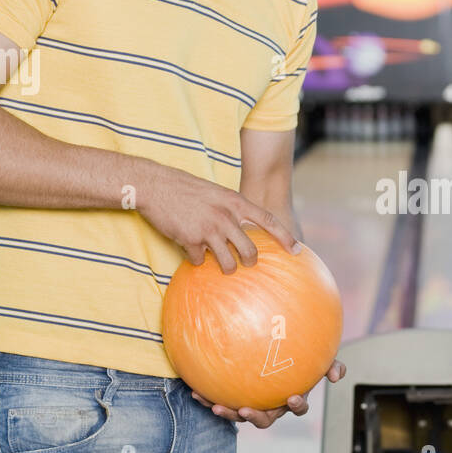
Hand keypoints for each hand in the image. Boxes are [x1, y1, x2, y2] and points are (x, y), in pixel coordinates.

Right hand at [134, 160, 297, 271]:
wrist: (155, 185)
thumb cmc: (184, 187)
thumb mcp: (215, 192)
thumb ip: (231, 209)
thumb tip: (241, 228)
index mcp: (234, 201)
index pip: (268, 221)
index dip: (285, 237)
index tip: (296, 250)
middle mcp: (226, 216)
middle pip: (250, 250)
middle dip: (250, 262)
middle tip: (246, 263)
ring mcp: (209, 229)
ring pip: (228, 263)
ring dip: (226, 268)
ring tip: (222, 266)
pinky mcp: (190, 240)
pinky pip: (199, 261)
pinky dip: (196, 260)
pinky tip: (190, 251)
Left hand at [191, 358, 346, 428]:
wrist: (267, 353)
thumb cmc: (299, 357)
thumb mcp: (318, 358)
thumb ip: (331, 364)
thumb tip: (338, 376)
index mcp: (291, 399)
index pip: (298, 408)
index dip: (297, 406)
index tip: (293, 397)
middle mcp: (271, 406)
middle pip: (265, 419)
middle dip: (255, 417)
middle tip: (246, 410)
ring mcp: (252, 405)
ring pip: (240, 415)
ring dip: (228, 413)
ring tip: (215, 405)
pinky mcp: (233, 400)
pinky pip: (221, 402)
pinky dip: (208, 399)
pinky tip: (195, 391)